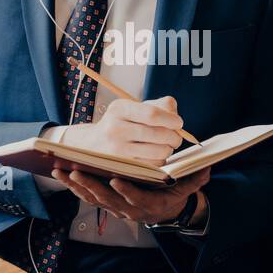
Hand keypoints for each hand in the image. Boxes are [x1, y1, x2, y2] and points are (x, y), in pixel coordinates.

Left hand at [51, 166, 209, 224]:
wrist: (165, 212)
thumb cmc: (174, 194)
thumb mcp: (187, 188)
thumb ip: (194, 179)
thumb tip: (206, 167)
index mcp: (149, 205)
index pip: (136, 198)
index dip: (125, 191)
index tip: (115, 179)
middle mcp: (129, 209)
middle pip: (107, 199)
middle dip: (90, 186)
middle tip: (76, 172)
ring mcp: (116, 208)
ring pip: (93, 198)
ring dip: (76, 185)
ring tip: (61, 171)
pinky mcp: (106, 203)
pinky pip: (87, 196)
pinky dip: (73, 186)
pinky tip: (61, 174)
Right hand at [58, 95, 184, 162]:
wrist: (93, 144)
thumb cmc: (122, 123)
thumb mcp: (134, 107)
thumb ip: (159, 106)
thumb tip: (176, 117)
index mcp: (119, 109)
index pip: (152, 114)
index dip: (170, 119)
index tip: (179, 123)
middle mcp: (115, 129)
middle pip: (159, 134)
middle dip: (175, 137)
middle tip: (176, 138)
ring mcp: (117, 150)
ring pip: (159, 151)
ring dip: (169, 149)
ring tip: (165, 145)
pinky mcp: (123, 166)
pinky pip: (154, 164)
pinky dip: (160, 160)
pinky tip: (155, 155)